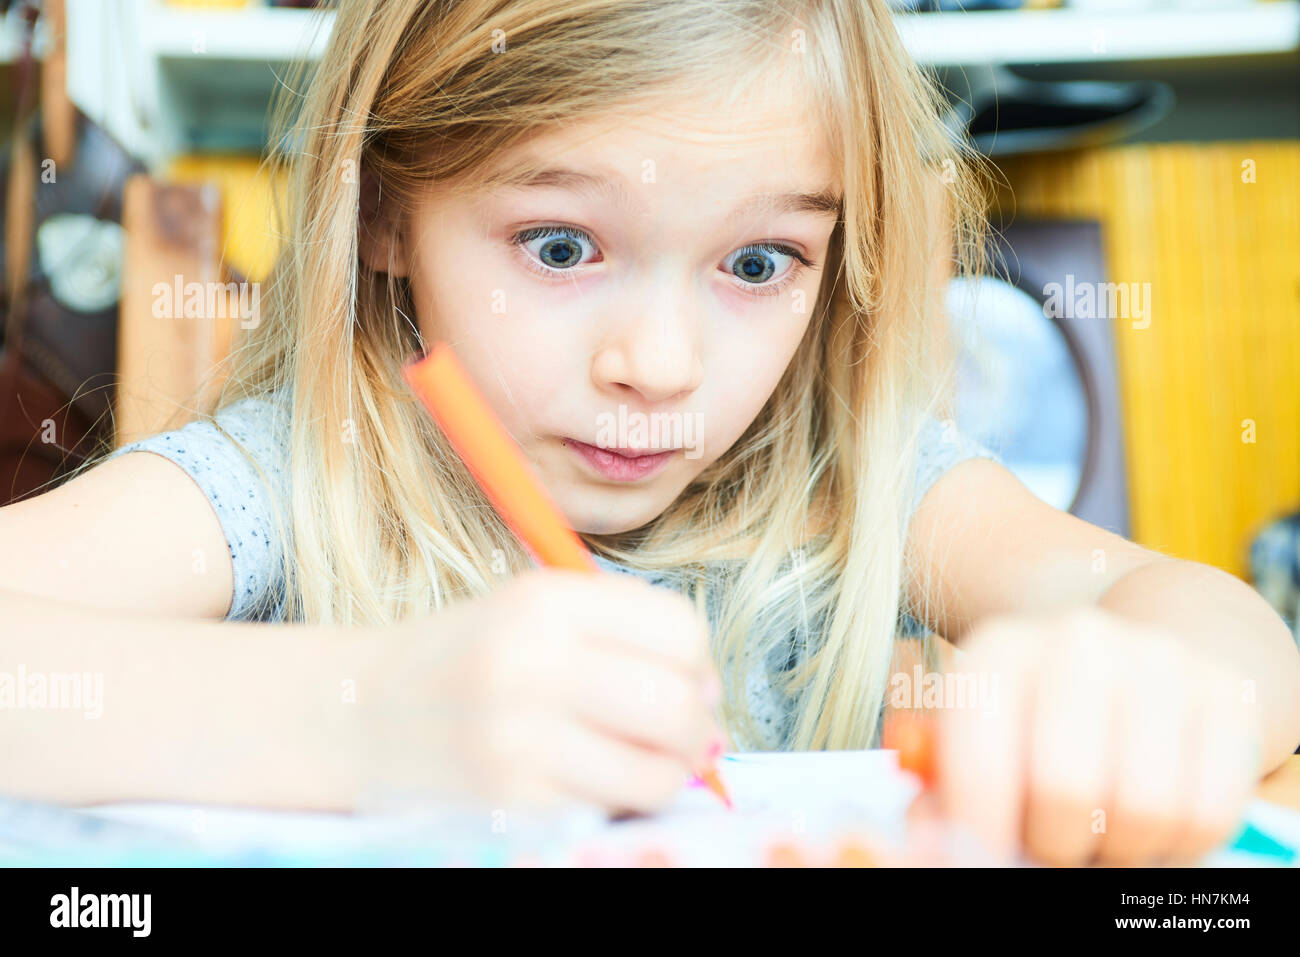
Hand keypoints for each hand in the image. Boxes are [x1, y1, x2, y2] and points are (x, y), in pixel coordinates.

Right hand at [358, 569, 723, 815]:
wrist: (362, 712)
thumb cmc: (471, 656)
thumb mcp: (536, 607)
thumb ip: (625, 630)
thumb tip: (710, 691)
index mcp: (545, 602)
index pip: (678, 630)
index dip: (699, 662)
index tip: (689, 678)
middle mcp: (532, 664)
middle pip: (675, 703)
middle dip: (699, 727)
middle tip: (686, 734)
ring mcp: (519, 738)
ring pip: (654, 771)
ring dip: (669, 772)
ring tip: (646, 760)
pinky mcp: (510, 801)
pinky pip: (610, 808)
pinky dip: (621, 800)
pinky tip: (596, 780)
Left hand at [935, 606, 1260, 864]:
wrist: (1129, 661)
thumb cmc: (1034, 724)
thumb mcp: (978, 739)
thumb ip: (945, 793)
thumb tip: (932, 847)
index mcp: (999, 650)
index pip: (980, 760)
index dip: (981, 828)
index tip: (985, 855)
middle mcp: (1078, 641)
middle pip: (1066, 791)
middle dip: (1053, 843)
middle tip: (1050, 846)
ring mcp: (1160, 660)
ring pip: (1143, 809)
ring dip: (1117, 848)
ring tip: (1098, 833)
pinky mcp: (1226, 695)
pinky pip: (1206, 812)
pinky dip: (1177, 843)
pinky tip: (1148, 822)